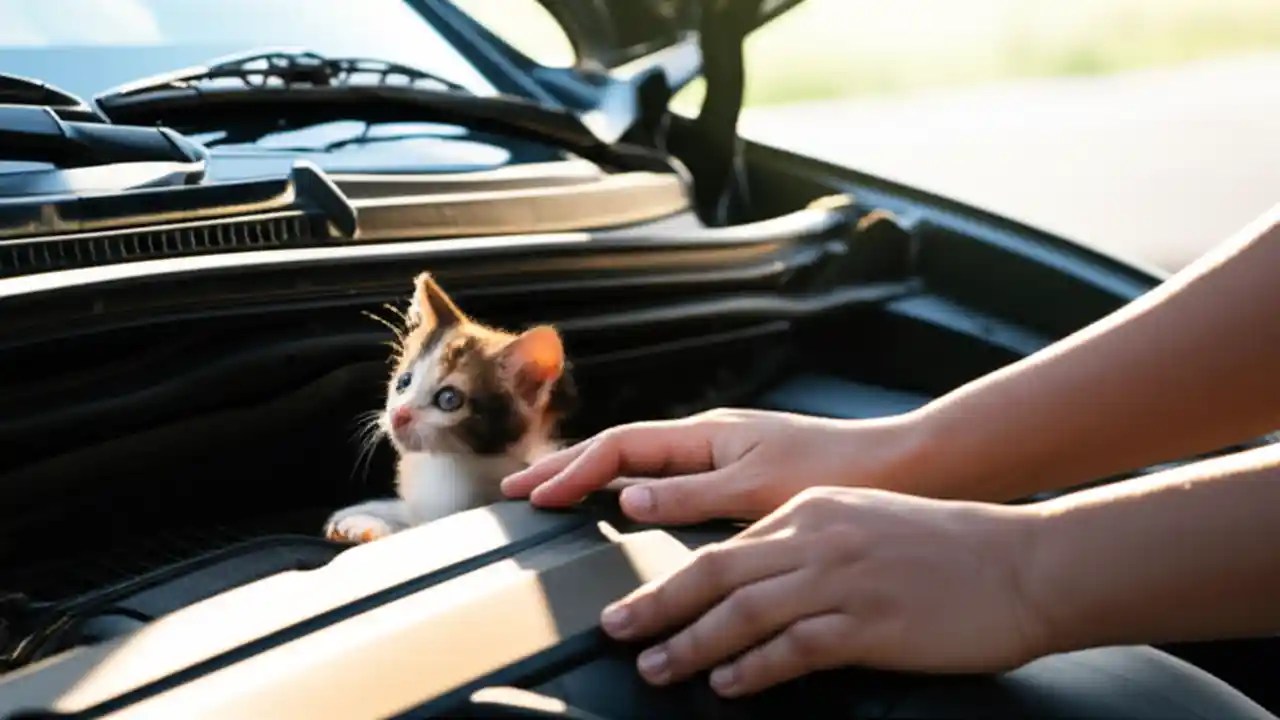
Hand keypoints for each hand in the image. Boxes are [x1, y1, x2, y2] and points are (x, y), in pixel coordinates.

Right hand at [501, 408, 918, 523]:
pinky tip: (623, 503)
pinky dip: (631, 489)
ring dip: (593, 476)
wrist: (901, 467)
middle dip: (567, 468)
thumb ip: (692, 493)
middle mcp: (710, 439)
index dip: (574, 472)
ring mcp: (723, 453)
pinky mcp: (740, 473)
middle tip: (518, 489)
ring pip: (642, 462)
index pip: (621, 448)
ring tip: (553, 492)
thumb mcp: (760, 488)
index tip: (535, 496)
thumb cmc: (838, 471)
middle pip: (621, 450)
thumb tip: (629, 496)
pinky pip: (668, 478)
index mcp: (708, 435)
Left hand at [597, 486, 1045, 696]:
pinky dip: (752, 668)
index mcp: (812, 511)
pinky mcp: (869, 624)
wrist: (1021, 563)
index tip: (639, 601)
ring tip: (655, 668)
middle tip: (615, 628)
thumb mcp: (863, 524)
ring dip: (690, 644)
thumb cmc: (946, 548)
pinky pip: (794, 649)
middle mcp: (817, 538)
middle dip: (658, 604)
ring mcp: (842, 580)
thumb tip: (755, 578)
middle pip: (716, 574)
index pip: (726, 548)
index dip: (673, 579)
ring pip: (743, 613)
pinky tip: (726, 684)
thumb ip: (808, 543)